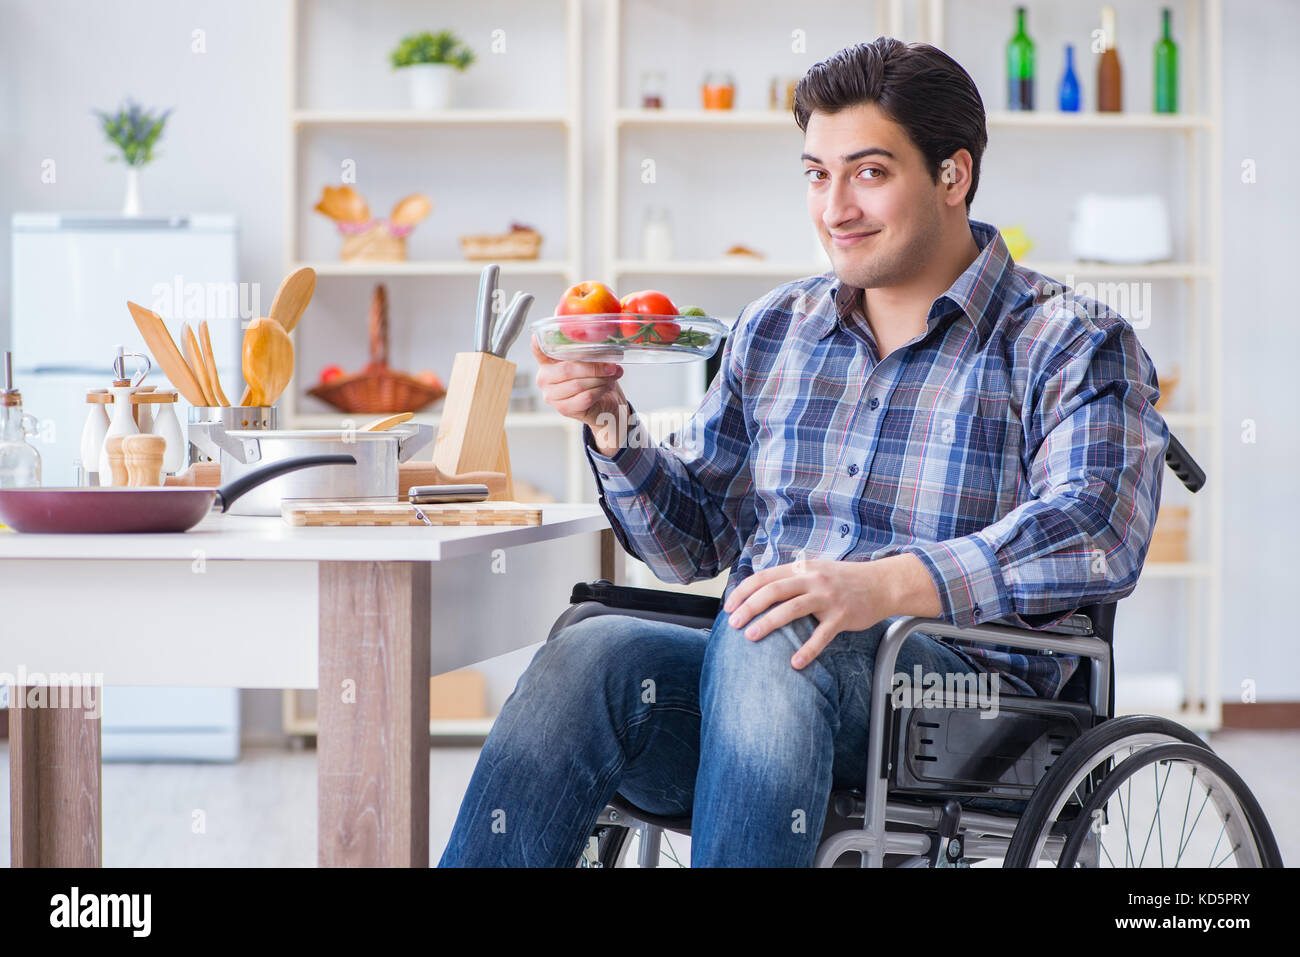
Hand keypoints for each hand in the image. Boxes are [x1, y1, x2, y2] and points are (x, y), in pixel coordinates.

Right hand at [531, 334, 627, 453]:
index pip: (538, 350)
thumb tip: (603, 349)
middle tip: (611, 366)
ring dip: (600, 379)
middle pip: (567, 369)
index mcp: (547, 362)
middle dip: (593, 367)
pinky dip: (600, 390)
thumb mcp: (589, 362)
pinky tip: (607, 387)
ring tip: (612, 375)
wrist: (603, 404)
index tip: (538, 336)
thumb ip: (589, 353)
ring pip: (578, 384)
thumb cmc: (593, 379)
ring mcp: (551, 396)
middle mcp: (544, 378)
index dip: (538, 344)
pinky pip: (585, 397)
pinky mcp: (564, 409)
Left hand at [721, 558, 894, 669]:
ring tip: (751, 637)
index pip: (764, 577)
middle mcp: (812, 579)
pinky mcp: (842, 616)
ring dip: (768, 623)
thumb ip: (791, 578)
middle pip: (773, 590)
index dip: (743, 591)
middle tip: (733, 623)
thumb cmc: (844, 580)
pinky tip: (795, 662)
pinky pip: (822, 635)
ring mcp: (828, 597)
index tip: (728, 607)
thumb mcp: (815, 570)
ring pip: (792, 609)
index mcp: (802, 568)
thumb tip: (759, 591)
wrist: (882, 583)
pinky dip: (807, 650)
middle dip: (749, 607)